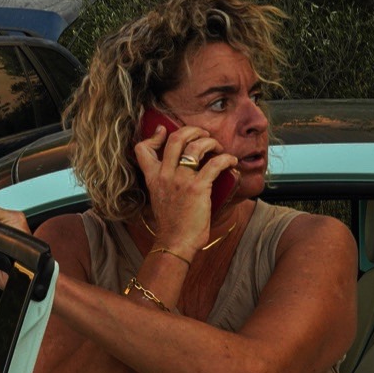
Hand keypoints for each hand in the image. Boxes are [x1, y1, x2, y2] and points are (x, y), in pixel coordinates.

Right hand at [133, 121, 238, 256]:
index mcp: (153, 178)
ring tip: (218, 147)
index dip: (153, 136)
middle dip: (192, 130)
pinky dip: (226, 159)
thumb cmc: (172, 224)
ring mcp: (180, 180)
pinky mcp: (197, 188)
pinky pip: (214, 163)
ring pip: (195, 146)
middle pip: (175, 138)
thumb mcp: (159, 198)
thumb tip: (184, 170)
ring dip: (210, 142)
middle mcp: (164, 175)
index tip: (164, 131)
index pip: (142, 148)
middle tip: (203, 134)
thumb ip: (165, 182)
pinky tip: (230, 162)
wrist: (175, 242)